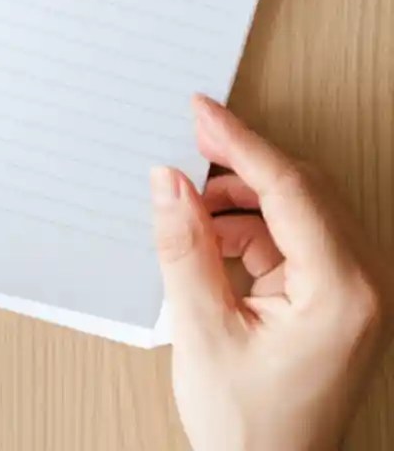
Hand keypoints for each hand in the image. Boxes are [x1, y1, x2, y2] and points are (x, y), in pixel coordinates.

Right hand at [151, 96, 391, 450]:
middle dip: (240, 164)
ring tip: (187, 209)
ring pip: (298, 209)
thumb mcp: (202, 332)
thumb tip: (167, 182)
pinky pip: (293, 238)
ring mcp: (353, 290)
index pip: (290, 190)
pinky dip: (250, 229)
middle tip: (187, 141)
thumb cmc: (248, 425)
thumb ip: (183, 248)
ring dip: (242, 199)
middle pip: (302, 190)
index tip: (200, 111)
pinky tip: (210, 238)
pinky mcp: (334, 297)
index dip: (240, 142)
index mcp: (343, 292)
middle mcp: (362, 283)